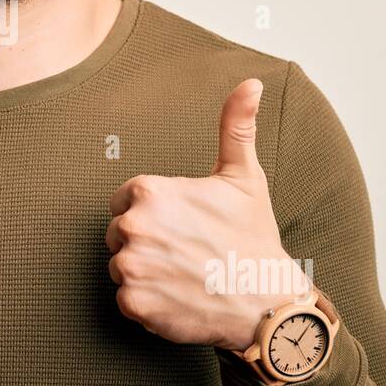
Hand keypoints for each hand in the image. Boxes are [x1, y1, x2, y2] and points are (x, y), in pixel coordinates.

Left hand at [105, 79, 307, 351]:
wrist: (266, 303)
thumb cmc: (253, 237)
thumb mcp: (244, 177)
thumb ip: (235, 126)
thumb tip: (252, 83)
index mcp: (149, 191)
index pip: (125, 201)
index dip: (154, 213)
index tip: (183, 225)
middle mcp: (134, 226)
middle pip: (119, 234)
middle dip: (147, 242)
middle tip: (187, 252)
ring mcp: (132, 267)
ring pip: (122, 266)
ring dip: (147, 273)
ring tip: (184, 274)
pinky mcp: (134, 303)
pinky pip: (127, 299)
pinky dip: (149, 302)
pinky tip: (180, 296)